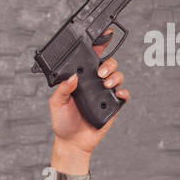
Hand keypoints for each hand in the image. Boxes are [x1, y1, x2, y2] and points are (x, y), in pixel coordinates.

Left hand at [48, 31, 128, 154]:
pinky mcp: (113, 105)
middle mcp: (94, 84)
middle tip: (100, 73)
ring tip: (106, 84)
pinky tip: (117, 93)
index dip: (98, 46)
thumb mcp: (56, 103)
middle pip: (109, 64)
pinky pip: (123, 95)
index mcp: (81, 79)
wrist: (72, 142)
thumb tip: (72, 77)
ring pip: (117, 76)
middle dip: (109, 63)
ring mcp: (105, 94)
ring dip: (115, 76)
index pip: (90, 59)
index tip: (104, 37)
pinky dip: (123, 92)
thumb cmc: (63, 122)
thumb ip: (62, 89)